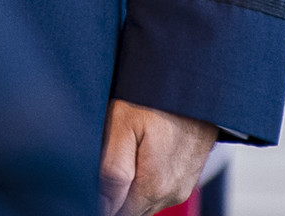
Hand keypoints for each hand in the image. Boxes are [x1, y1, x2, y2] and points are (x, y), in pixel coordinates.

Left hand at [100, 102, 217, 214]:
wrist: (194, 81)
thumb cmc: (156, 96)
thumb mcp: (122, 124)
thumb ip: (112, 169)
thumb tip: (102, 205)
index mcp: (155, 185)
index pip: (118, 214)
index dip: (99, 201)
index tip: (90, 180)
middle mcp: (172, 192)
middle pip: (131, 209)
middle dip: (113, 194)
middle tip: (103, 158)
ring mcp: (182, 185)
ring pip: (144, 200)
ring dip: (128, 186)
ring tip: (121, 150)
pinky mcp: (186, 175)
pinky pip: (157, 188)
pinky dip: (142, 177)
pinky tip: (136, 152)